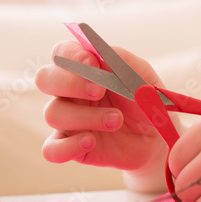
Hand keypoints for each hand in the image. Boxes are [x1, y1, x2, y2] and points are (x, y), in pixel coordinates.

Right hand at [36, 40, 172, 175]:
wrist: (156, 136)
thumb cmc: (145, 100)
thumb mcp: (143, 77)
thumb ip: (123, 61)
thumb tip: (100, 53)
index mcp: (84, 68)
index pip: (62, 52)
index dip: (72, 55)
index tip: (93, 63)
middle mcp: (68, 92)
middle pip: (45, 78)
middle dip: (69, 82)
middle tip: (99, 90)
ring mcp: (67, 120)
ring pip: (52, 113)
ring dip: (85, 116)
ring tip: (116, 120)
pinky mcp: (69, 146)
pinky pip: (51, 149)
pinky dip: (68, 146)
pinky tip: (91, 142)